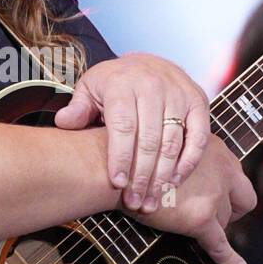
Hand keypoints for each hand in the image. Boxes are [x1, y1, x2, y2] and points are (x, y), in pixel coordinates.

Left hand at [53, 53, 211, 210]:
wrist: (148, 62)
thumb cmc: (115, 82)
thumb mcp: (90, 88)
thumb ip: (78, 108)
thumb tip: (63, 123)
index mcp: (123, 83)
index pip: (123, 125)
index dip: (121, 157)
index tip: (118, 184)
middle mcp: (153, 86)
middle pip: (149, 139)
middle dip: (141, 175)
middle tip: (135, 201)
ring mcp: (179, 93)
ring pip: (173, 141)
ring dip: (163, 176)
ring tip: (151, 200)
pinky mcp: (198, 102)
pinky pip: (198, 137)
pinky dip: (188, 161)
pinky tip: (174, 181)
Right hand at [124, 135, 255, 263]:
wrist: (114, 169)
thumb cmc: (130, 157)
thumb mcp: (167, 144)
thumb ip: (183, 155)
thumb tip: (185, 172)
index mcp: (212, 146)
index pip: (234, 173)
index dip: (224, 188)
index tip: (209, 194)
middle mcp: (221, 166)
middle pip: (243, 197)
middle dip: (230, 208)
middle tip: (208, 213)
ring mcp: (214, 193)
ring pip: (225, 221)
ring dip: (209, 225)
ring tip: (183, 224)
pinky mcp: (202, 218)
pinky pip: (221, 244)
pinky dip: (229, 258)